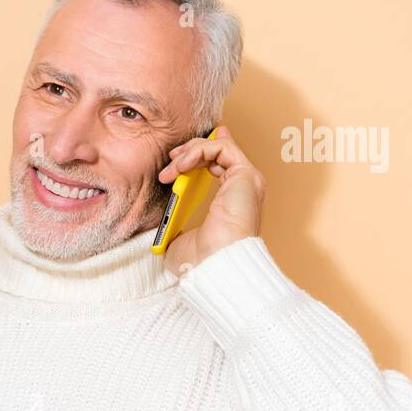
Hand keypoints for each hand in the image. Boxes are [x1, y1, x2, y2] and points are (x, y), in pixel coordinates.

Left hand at [156, 124, 265, 276]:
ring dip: (190, 151)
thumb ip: (175, 220)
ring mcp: (246, 181)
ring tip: (171, 167)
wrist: (214, 264)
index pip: (219, 166)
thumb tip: (166, 215)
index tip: (174, 162)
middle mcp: (242, 189)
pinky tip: (182, 165)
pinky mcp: (245, 175)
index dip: (197, 156)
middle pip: (219, 153)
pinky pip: (221, 147)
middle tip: (170, 160)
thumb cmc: (200, 260)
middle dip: (190, 150)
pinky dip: (199, 150)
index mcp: (230, 202)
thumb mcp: (178, 237)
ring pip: (219, 146)